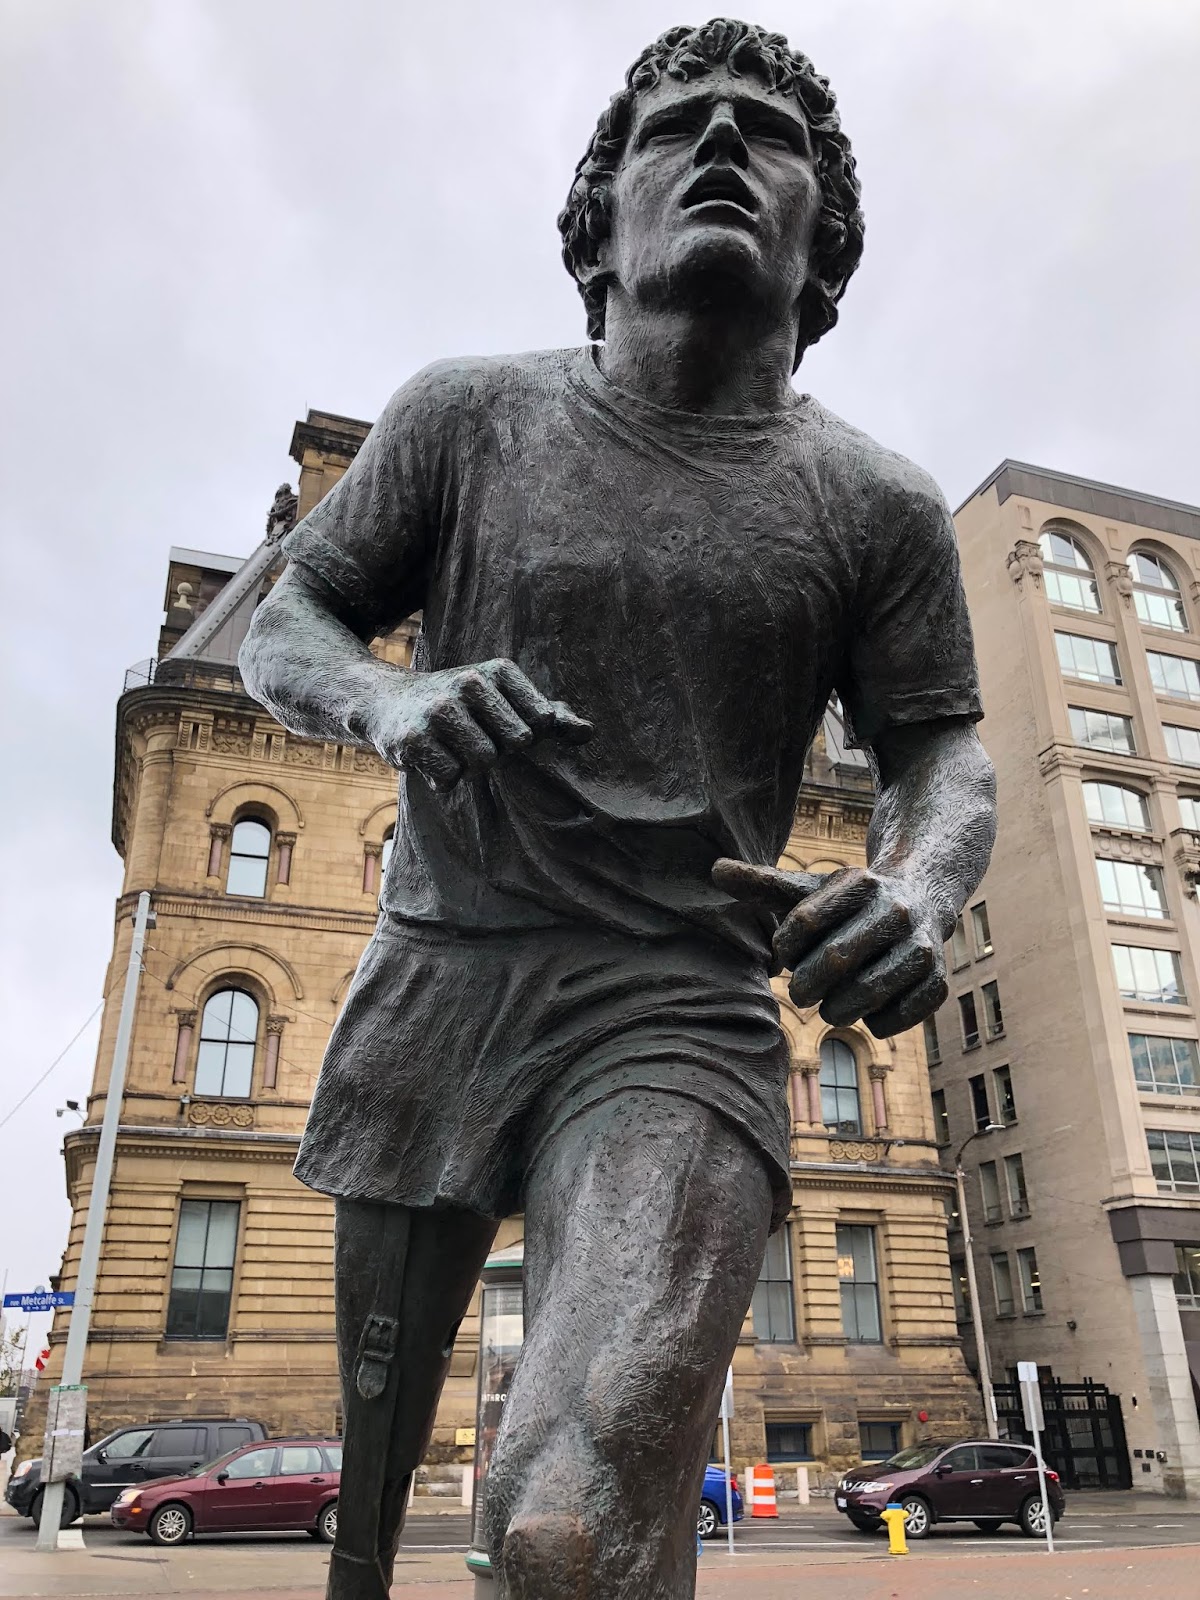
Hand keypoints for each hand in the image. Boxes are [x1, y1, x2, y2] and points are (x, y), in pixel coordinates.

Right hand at [369, 658, 591, 790]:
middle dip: (497, 749)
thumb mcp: (504, 699)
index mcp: (498, 670)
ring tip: (450, 744)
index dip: (524, 732)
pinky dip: (443, 776)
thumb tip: (588, 733)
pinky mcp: (413, 738)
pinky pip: (451, 777)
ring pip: (484, 761)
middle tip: (471, 734)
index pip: (542, 721)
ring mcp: (440, 710)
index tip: (499, 721)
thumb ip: (550, 716)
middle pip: (516, 744)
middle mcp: (470, 682)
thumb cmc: (459, 704)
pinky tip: (429, 754)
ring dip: (469, 764)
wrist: (387, 701)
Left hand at [711, 859, 948, 1037]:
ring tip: (831, 1006)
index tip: (783, 955)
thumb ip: (762, 883)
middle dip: (807, 985)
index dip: (785, 946)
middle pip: (835, 959)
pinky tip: (869, 1010)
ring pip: (867, 992)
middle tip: (800, 994)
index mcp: (859, 883)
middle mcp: (896, 911)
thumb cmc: (846, 905)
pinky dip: (876, 1023)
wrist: (919, 904)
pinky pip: (899, 1017)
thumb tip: (715, 870)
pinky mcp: (938, 982)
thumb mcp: (807, 890)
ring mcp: (921, 947)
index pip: (804, 921)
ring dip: (838, 1009)